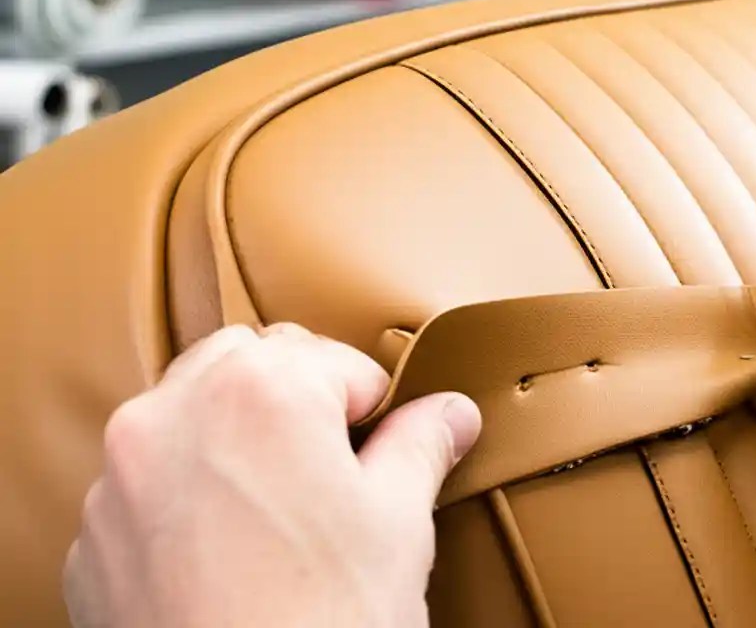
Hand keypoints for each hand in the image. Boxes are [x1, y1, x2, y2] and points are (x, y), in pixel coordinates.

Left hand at [63, 323, 481, 627]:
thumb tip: (451, 413)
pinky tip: (230, 554)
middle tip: (335, 472)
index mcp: (262, 392)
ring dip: (233, 437)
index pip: (338, 362)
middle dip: (295, 401)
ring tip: (279, 510)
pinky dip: (186, 497)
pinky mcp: (95, 539)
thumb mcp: (401, 521)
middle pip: (249, 362)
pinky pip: (146, 485)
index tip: (387, 453)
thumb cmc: (330, 621)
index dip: (376, 409)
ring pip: (187, 415)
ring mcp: (120, 480)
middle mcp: (174, 416)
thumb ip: (422, 443)